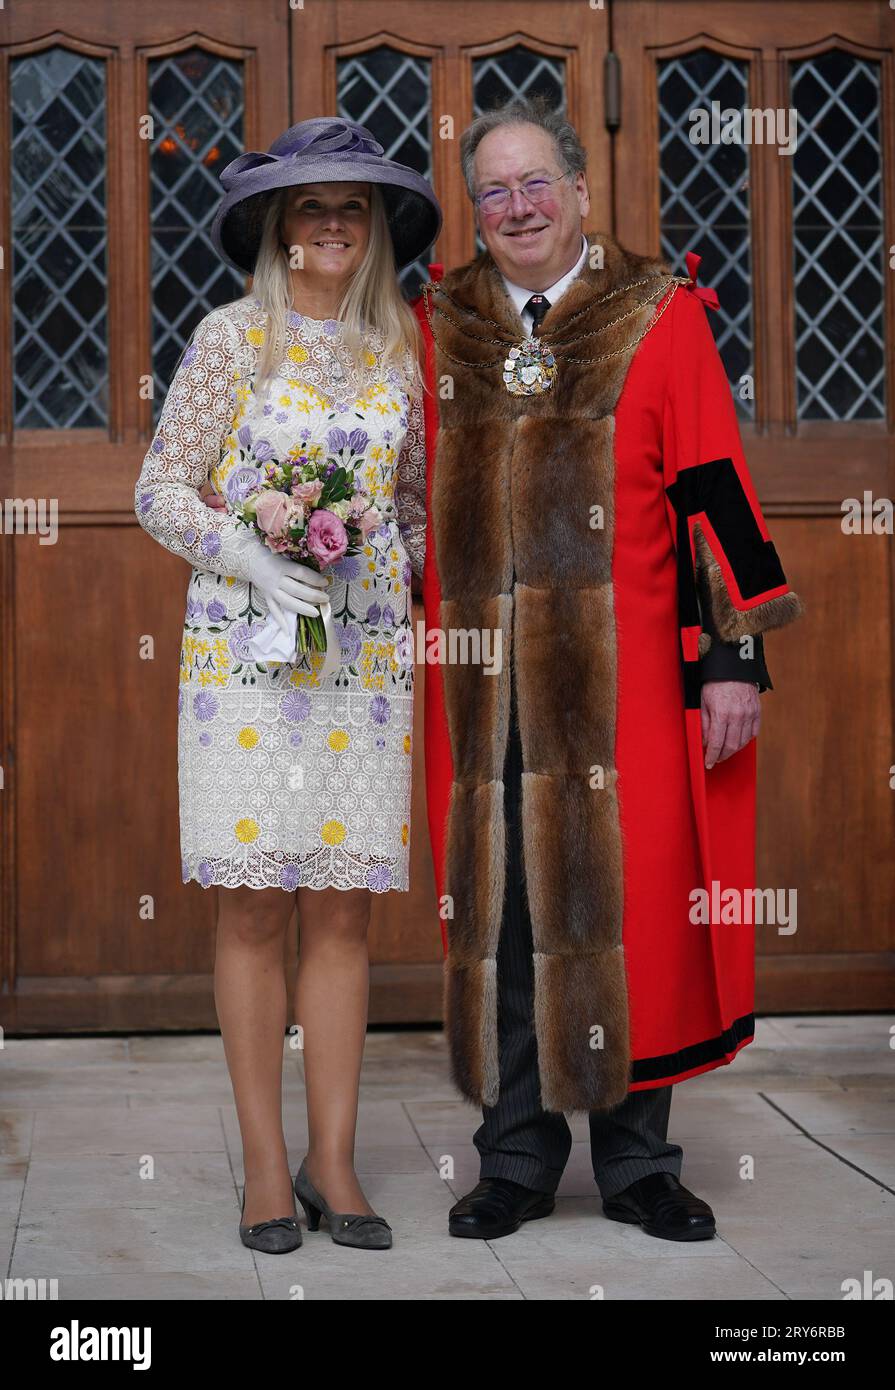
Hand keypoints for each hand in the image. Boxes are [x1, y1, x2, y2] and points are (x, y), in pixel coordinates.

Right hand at [197, 481, 330, 634]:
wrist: (240, 552)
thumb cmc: (262, 543)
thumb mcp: (276, 539)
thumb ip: (292, 542)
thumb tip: (313, 538)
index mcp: (278, 563)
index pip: (299, 574)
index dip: (314, 579)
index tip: (326, 582)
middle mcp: (274, 578)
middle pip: (296, 590)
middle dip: (313, 595)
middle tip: (326, 599)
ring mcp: (269, 588)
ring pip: (287, 602)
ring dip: (302, 608)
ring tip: (317, 613)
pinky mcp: (265, 594)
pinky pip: (273, 610)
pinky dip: (281, 621)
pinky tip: (290, 633)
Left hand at [700, 680, 760, 768]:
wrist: (732, 667)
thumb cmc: (714, 684)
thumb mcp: (702, 702)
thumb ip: (704, 724)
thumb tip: (705, 743)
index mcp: (721, 714)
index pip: (717, 743)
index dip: (712, 756)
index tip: (709, 763)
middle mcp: (737, 716)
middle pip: (732, 746)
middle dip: (723, 756)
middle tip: (716, 759)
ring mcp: (749, 714)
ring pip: (743, 741)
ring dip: (734, 750)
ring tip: (725, 751)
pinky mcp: (757, 711)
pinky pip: (753, 733)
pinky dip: (745, 740)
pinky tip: (737, 741)